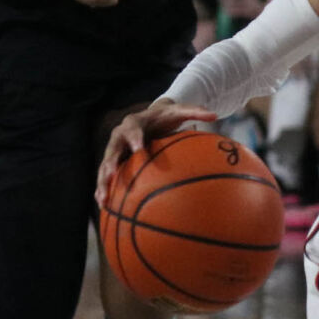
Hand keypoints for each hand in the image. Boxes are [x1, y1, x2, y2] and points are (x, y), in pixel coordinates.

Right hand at [96, 99, 217, 207]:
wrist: (151, 118)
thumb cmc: (166, 117)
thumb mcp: (180, 111)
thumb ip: (196, 111)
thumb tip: (215, 114)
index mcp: (134, 123)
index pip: (132, 130)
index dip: (134, 139)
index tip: (139, 149)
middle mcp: (120, 137)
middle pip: (111, 149)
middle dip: (110, 163)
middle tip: (111, 174)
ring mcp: (115, 150)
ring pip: (105, 167)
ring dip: (102, 183)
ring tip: (102, 200)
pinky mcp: (115, 162)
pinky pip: (107, 177)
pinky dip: (105, 190)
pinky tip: (105, 207)